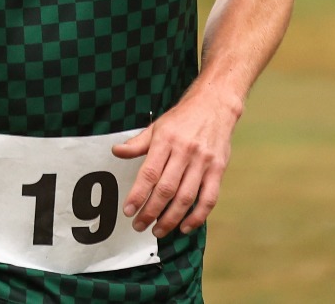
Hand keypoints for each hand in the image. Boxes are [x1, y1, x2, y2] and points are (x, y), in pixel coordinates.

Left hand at [113, 91, 238, 236]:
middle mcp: (185, 152)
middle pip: (166, 189)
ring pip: (186, 198)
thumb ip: (138, 143)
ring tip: (158, 230)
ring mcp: (203, 162)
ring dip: (171, 218)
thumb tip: (116, 151)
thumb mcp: (157, 126)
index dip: (138, 195)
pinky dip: (197, 216)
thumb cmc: (183, 118)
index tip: (129, 211)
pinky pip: (209, 199)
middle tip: (140, 226)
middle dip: (151, 212)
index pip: (149, 173)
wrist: (215, 104)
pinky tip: (185, 226)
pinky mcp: (218, 170)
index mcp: (166, 140)